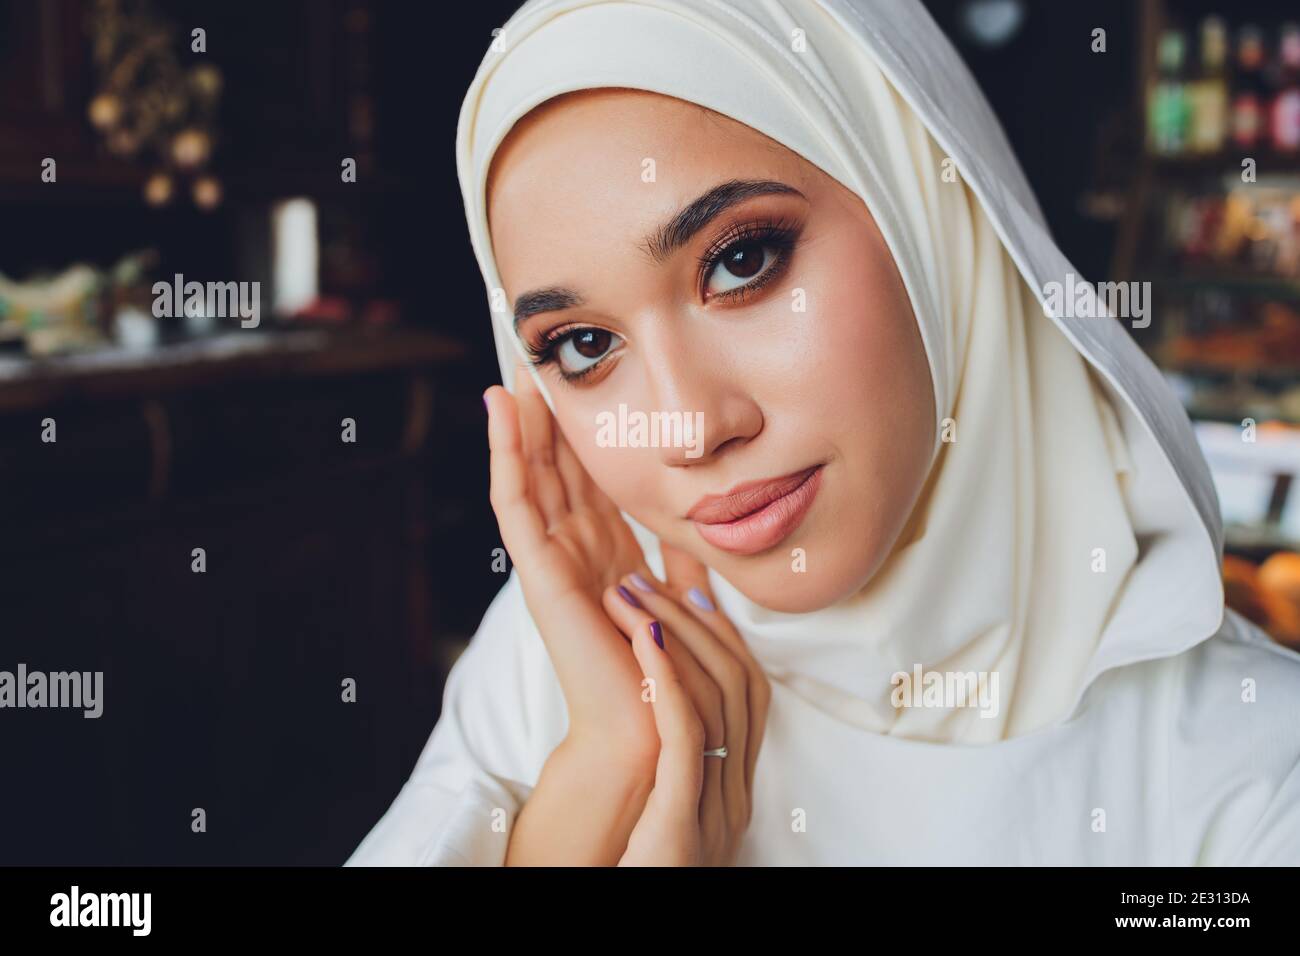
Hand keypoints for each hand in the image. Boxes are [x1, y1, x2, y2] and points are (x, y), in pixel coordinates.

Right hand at [486, 367, 664, 863]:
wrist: (651, 724)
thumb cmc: (667, 672)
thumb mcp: (681, 597)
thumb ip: (683, 561)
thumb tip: (701, 525)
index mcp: (607, 558)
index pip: (590, 482)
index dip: (585, 436)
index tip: (587, 390)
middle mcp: (575, 554)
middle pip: (556, 471)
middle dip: (548, 419)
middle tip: (539, 363)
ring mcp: (551, 560)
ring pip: (531, 476)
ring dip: (522, 424)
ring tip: (514, 374)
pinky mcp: (539, 571)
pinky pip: (516, 500)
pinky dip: (507, 453)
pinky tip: (502, 410)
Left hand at [603, 544, 771, 865]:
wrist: (622, 913)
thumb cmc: (633, 864)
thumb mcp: (660, 803)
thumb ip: (670, 754)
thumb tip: (657, 686)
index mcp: (733, 786)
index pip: (749, 692)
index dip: (723, 637)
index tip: (691, 590)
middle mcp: (735, 795)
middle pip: (740, 685)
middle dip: (693, 624)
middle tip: (644, 578)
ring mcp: (715, 811)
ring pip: (718, 702)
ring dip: (672, 637)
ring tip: (627, 594)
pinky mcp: (683, 824)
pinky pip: (686, 738)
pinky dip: (668, 680)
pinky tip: (645, 639)